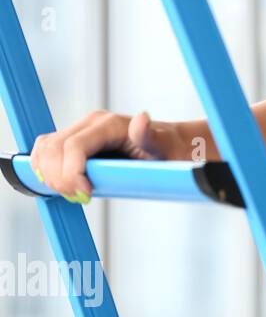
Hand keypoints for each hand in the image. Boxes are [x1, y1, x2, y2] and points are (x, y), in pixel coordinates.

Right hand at [29, 110, 179, 203]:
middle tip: (80, 197)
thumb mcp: (164, 147)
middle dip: (60, 178)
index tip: (86, 194)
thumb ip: (149, 136)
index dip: (71, 173)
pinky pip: (46, 151)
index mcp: (108, 124)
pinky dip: (45, 169)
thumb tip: (142, 119)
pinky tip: (62, 185)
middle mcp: (90, 123)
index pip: (73, 146)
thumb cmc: (168, 149)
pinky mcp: (74, 141)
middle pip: (54, 149)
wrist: (170, 145)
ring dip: (50, 176)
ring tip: (73, 193)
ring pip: (45, 150)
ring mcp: (80, 131)